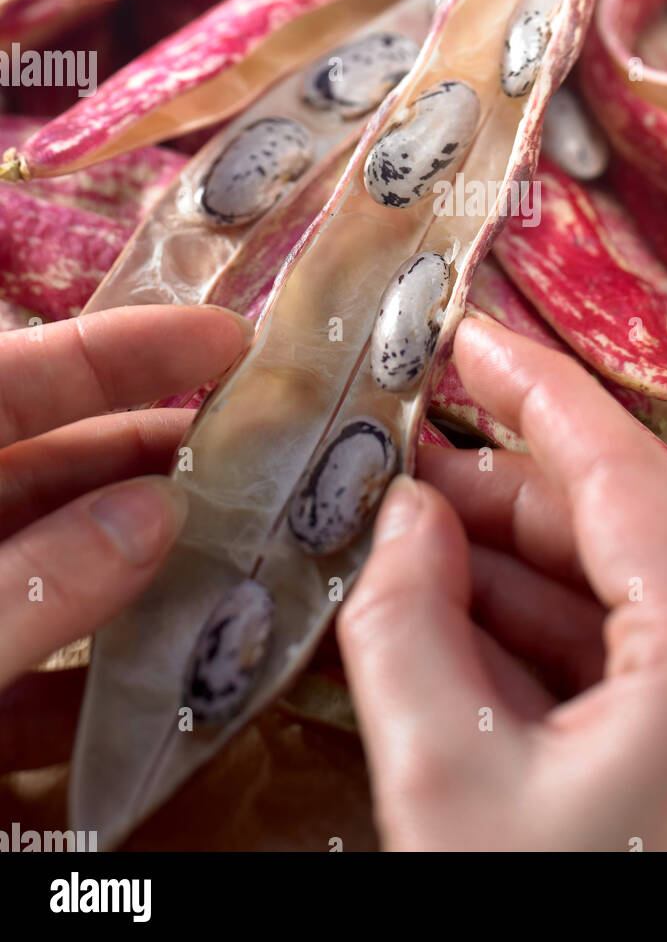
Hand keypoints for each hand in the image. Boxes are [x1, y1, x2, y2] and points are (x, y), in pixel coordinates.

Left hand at [0, 305, 251, 769]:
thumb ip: (35, 583)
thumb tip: (158, 516)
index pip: (24, 375)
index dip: (128, 349)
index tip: (234, 339)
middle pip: (55, 472)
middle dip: (161, 471)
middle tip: (267, 472)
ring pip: (54, 570)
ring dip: (144, 581)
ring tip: (244, 577)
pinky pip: (27, 668)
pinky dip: (90, 683)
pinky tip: (163, 701)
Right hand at [339, 316, 666, 851]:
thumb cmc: (539, 938)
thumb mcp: (446, 792)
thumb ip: (407, 626)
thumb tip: (398, 513)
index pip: (625, 483)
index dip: (539, 392)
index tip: (473, 334)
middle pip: (631, 546)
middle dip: (512, 493)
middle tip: (415, 450)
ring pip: (630, 615)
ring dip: (519, 572)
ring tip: (415, 530)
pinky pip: (637, 683)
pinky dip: (548, 648)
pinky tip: (456, 617)